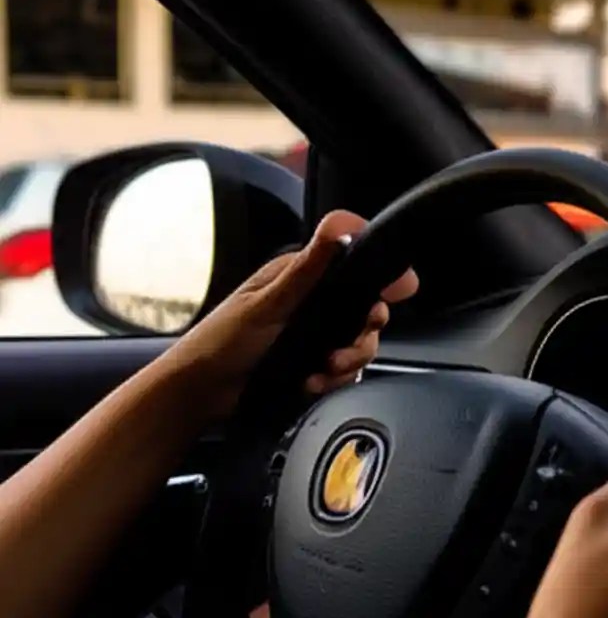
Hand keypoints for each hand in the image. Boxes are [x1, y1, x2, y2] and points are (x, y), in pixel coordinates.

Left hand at [159, 210, 418, 417]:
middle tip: (346, 346)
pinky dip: (334, 378)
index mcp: (302, 276)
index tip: (397, 292)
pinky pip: (343, 369)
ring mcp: (314, 333)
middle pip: (366, 309)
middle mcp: (312, 301)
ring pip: (358, 342)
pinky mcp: (312, 362)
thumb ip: (309, 266)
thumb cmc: (223, 340)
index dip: (382, 277)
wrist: (200, 393)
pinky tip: (313, 383)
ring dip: (349, 360)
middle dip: (364, 332)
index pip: (356, 265)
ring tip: (325, 369)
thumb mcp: (270, 301)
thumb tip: (341, 224)